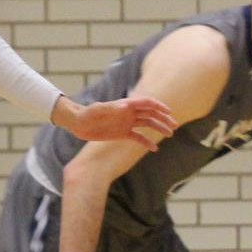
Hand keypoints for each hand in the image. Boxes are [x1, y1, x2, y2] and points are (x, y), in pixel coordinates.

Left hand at [56, 95, 176, 151]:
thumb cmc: (86, 113)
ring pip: (147, 124)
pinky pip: (138, 137)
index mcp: (125, 105)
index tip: (169, 111)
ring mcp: (127, 123)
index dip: (158, 106)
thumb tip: (126, 105)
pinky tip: (155, 148)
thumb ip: (111, 108)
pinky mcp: (122, 133)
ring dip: (159, 128)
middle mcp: (129, 113)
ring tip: (170, 134)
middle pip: (150, 113)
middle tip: (174, 125)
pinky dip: (146, 142)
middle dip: (163, 118)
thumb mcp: (97, 109)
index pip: (146, 103)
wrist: (77, 123)